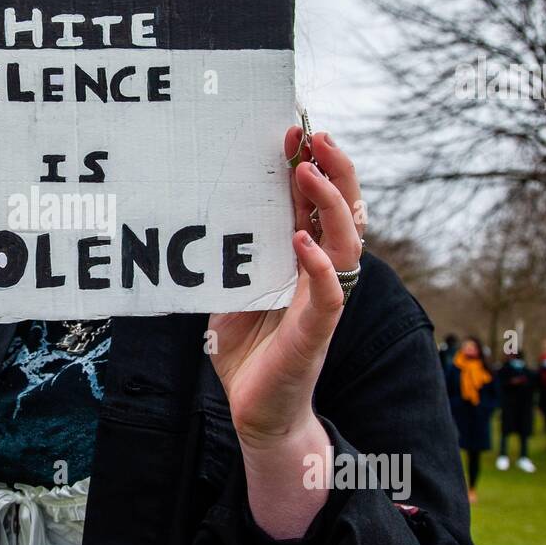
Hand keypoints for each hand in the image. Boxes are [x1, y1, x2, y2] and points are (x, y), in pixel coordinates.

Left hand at [209, 129, 363, 447]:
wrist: (257, 413)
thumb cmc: (248, 351)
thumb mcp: (230, 291)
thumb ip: (228, 257)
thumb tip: (200, 215)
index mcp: (301, 261)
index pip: (316, 205)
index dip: (313, 167)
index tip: (296, 132)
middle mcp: (320, 275)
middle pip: (344, 213)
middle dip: (334, 172)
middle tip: (316, 136)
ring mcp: (321, 303)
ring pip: (346, 245)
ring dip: (330, 206)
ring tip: (308, 173)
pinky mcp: (316, 334)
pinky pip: (329, 296)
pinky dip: (319, 266)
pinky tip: (302, 242)